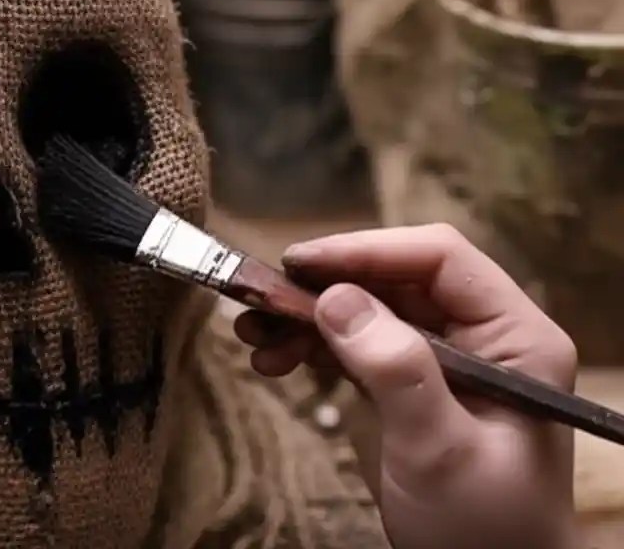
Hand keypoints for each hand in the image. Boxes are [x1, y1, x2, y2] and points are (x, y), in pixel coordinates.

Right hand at [233, 224, 577, 548]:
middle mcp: (484, 337)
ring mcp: (448, 360)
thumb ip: (394, 369)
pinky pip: (359, 344)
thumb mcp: (438, 449)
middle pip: (395, 279)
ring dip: (309, 317)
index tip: (298, 264)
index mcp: (516, 338)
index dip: (365, 251)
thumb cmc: (484, 527)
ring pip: (369, 308)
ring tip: (254, 336)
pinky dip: (315, 346)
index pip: (439, 259)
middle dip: (325, 287)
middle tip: (261, 301)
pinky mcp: (414, 384)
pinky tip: (276, 358)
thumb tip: (336, 298)